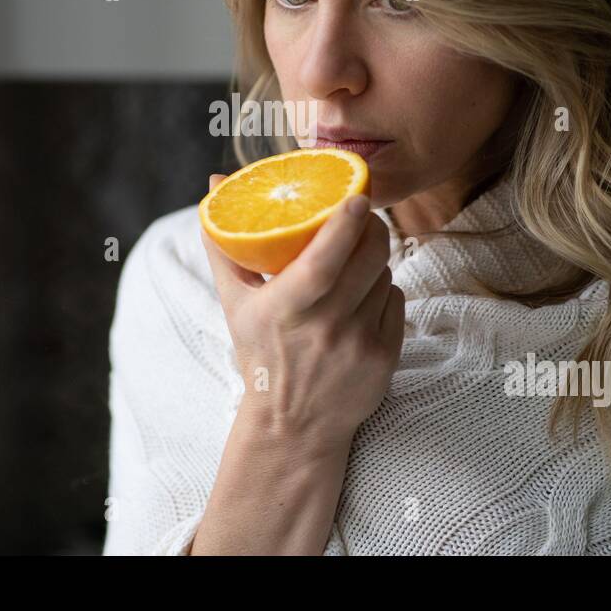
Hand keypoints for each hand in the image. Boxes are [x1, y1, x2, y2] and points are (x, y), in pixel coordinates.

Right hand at [199, 173, 405, 449]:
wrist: (293, 426)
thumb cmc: (261, 354)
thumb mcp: (235, 302)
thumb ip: (224, 242)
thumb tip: (214, 183)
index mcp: (285, 310)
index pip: (322, 260)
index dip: (344, 225)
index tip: (356, 197)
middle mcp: (325, 327)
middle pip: (368, 257)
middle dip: (372, 229)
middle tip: (362, 218)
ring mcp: (359, 344)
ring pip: (384, 276)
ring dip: (374, 263)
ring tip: (352, 268)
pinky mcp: (385, 358)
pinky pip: (396, 302)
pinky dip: (383, 293)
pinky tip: (362, 301)